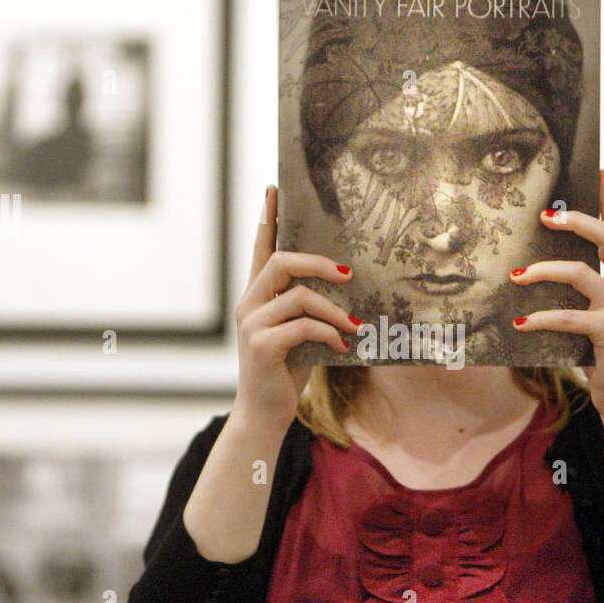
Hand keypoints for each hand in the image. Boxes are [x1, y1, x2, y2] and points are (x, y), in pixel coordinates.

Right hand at [232, 185, 359, 430]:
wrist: (265, 413)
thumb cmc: (286, 370)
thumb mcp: (300, 332)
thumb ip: (308, 307)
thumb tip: (346, 283)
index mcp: (256, 295)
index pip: (260, 248)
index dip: (267, 218)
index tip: (274, 189)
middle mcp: (248, 303)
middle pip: (280, 261)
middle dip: (318, 262)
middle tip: (348, 273)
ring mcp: (251, 324)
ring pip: (298, 296)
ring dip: (334, 310)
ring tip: (355, 325)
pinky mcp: (261, 346)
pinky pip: (303, 326)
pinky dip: (329, 334)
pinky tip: (341, 348)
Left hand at [509, 169, 603, 420]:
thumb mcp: (594, 317)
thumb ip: (578, 296)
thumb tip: (535, 271)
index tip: (599, 171)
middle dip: (578, 222)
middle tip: (545, 216)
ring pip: (582, 274)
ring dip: (545, 271)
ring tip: (516, 276)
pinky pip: (569, 319)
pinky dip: (541, 318)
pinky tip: (520, 321)